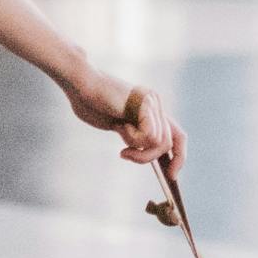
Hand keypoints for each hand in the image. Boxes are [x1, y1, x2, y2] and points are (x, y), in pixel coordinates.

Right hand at [62, 63, 185, 177]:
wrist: (79, 81)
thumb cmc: (89, 102)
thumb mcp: (115, 124)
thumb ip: (131, 135)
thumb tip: (142, 154)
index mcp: (150, 108)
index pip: (176, 135)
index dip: (178, 156)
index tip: (172, 176)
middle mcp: (155, 103)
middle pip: (172, 142)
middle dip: (152, 158)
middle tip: (128, 157)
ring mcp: (151, 102)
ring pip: (161, 143)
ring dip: (139, 152)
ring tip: (120, 143)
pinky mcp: (145, 104)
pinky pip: (150, 136)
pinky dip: (133, 139)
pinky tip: (119, 126)